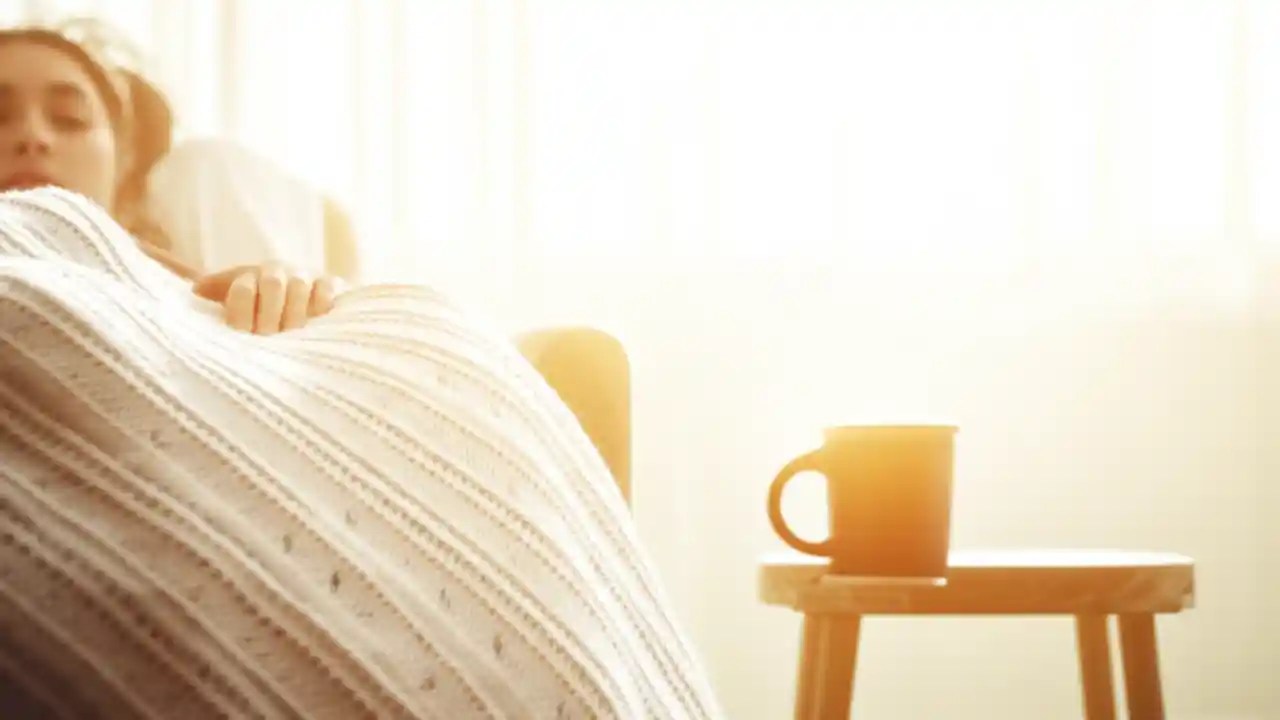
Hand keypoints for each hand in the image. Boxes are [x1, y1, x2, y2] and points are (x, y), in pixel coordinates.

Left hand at [193, 262, 340, 333]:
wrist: (298, 294)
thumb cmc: (258, 307)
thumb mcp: (233, 300)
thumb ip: (217, 293)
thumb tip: (197, 289)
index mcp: (250, 277)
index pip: (242, 286)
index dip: (242, 311)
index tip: (245, 333)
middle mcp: (276, 272)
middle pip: (272, 283)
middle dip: (269, 314)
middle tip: (269, 337)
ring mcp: (304, 276)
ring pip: (299, 285)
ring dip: (294, 313)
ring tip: (292, 335)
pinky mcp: (330, 284)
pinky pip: (327, 288)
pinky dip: (321, 304)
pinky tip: (316, 321)